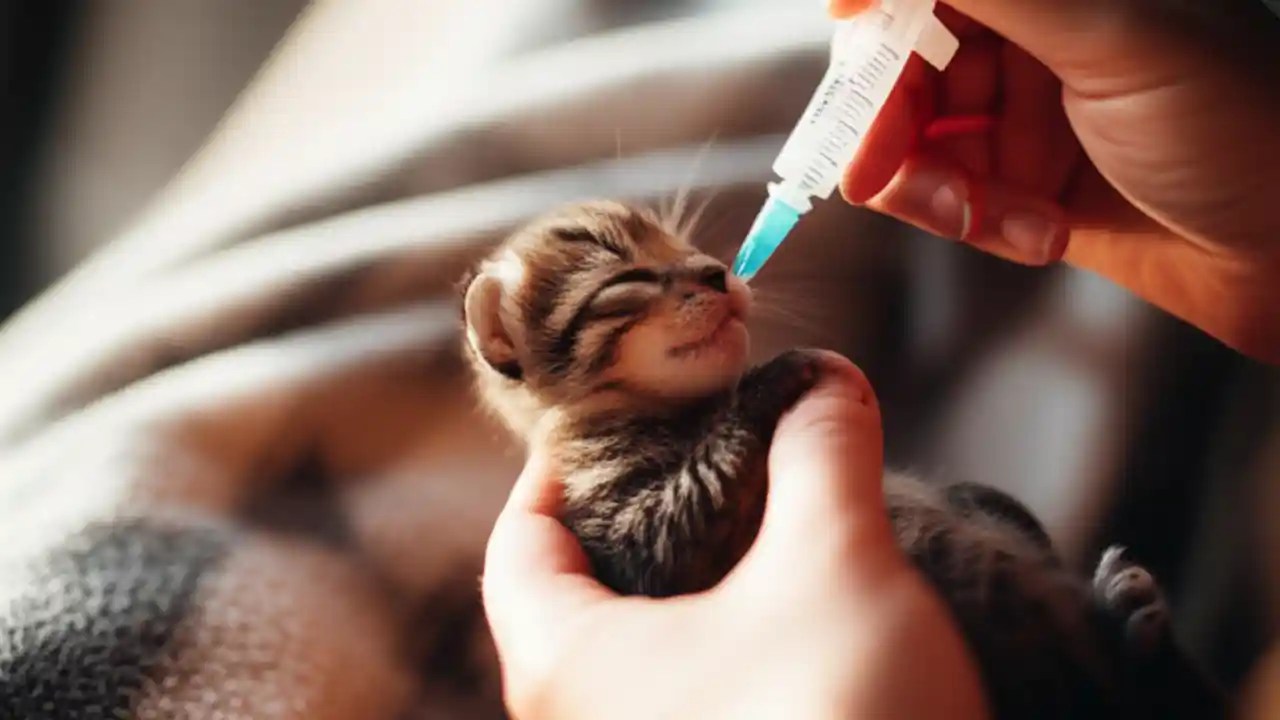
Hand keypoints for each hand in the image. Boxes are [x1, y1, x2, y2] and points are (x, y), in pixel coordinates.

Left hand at [481, 355, 988, 719]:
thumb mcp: (833, 564)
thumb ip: (821, 453)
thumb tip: (825, 379)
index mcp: (570, 666)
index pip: (518, 545)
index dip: (554, 470)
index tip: (608, 420)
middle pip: (574, 594)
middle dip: (632, 515)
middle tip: (691, 453)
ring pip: (635, 650)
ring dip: (684, 578)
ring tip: (751, 516)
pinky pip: (686, 691)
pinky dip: (719, 637)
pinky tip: (787, 610)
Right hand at [830, 0, 1279, 363]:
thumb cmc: (1235, 124)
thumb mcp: (1109, 35)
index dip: (872, 10)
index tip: (848, 39)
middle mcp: (1028, 35)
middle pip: (896, 64)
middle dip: (892, 126)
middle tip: (886, 177)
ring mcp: (1020, 111)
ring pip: (910, 140)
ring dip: (940, 190)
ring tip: (1001, 218)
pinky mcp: (1016, 182)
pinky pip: (945, 197)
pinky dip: (976, 222)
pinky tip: (1038, 233)